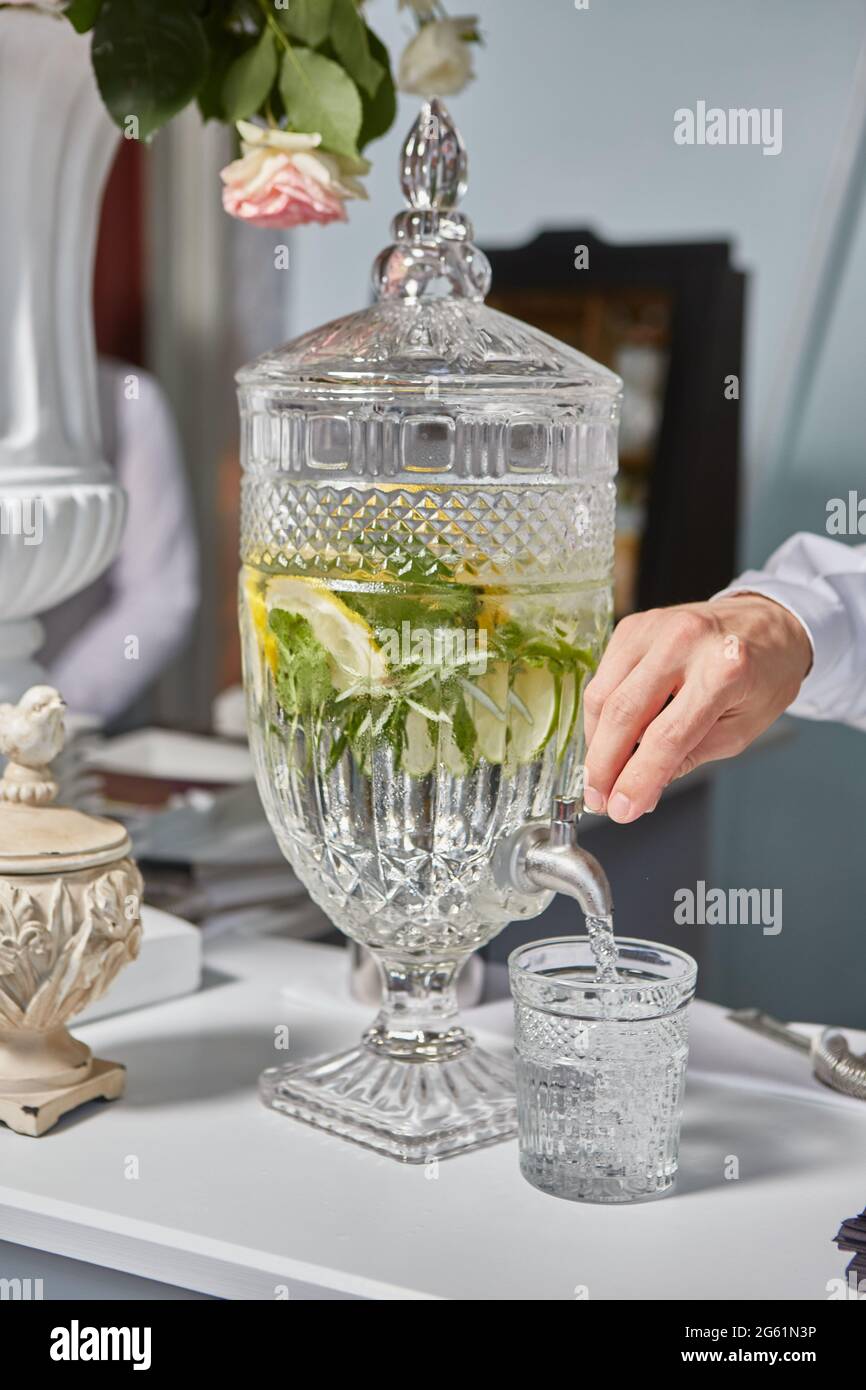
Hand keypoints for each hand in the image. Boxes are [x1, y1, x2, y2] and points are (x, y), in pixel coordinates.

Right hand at [582, 595, 812, 822]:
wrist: (767, 621)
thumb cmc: (763, 676)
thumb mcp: (742, 729)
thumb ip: (690, 757)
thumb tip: (641, 789)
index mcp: (724, 669)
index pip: (667, 737)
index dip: (638, 779)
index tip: (622, 810)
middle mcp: (684, 640)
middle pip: (624, 713)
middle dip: (604, 765)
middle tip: (598, 799)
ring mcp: (654, 628)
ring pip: (602, 695)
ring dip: (596, 742)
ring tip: (603, 772)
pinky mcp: (634, 625)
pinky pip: (602, 677)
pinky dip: (601, 713)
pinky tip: (613, 735)